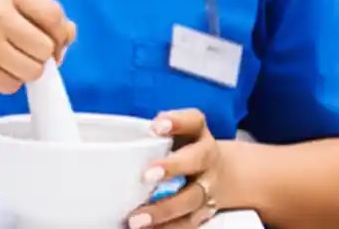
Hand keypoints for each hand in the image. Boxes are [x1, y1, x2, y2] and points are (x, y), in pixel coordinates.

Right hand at [0, 0, 75, 94]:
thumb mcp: (4, 3)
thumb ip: (40, 13)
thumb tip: (70, 33)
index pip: (53, 14)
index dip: (60, 34)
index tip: (55, 43)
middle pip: (45, 46)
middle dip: (41, 56)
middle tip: (24, 52)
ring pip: (33, 70)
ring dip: (25, 71)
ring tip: (6, 59)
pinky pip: (13, 85)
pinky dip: (8, 82)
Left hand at [130, 110, 221, 228]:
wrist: (221, 173)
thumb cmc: (185, 148)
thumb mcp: (177, 133)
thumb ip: (155, 133)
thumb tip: (117, 139)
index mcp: (198, 134)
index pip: (192, 121)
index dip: (176, 122)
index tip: (156, 127)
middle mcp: (207, 159)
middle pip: (195, 161)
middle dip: (172, 168)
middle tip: (147, 176)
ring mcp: (208, 186)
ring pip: (191, 198)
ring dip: (163, 210)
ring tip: (137, 219)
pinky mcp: (204, 211)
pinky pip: (188, 222)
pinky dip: (168, 228)